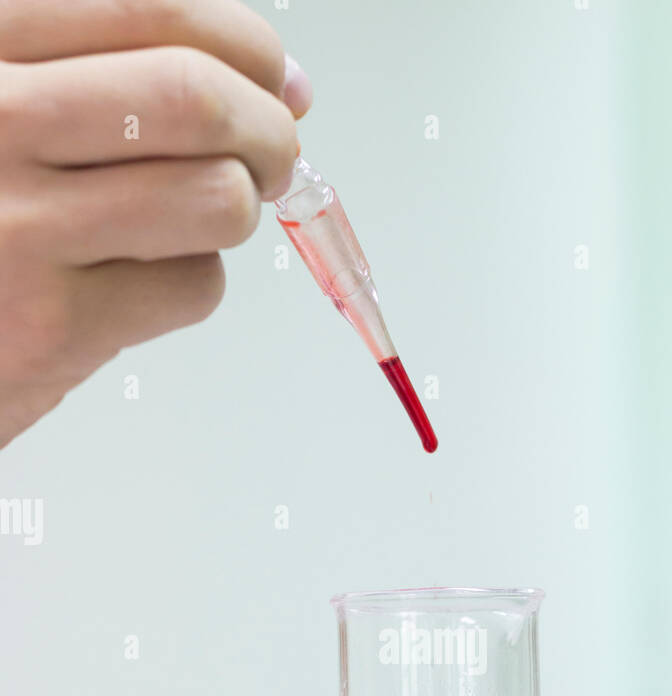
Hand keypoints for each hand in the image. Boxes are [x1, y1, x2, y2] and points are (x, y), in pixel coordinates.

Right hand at [0, 0, 310, 447]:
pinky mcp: (56, 324)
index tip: (274, 76)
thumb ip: (114, 71)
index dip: (242, 41)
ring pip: (214, 195)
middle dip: (269, 131)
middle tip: (276, 158)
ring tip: (200, 221)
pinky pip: (193, 285)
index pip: (146, 5)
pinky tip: (138, 282)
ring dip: (238, 210)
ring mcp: (21, 224)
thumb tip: (280, 80)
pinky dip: (194, 285)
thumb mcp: (11, 105)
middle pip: (195, 97)